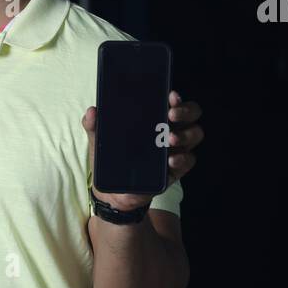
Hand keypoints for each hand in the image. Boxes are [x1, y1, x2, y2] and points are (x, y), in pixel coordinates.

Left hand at [83, 90, 203, 211]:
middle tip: (171, 115)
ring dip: (186, 134)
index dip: (176, 97)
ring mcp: (176, 149)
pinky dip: (183, 159)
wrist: (113, 191)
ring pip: (195, 134)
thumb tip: (92, 112)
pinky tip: (171, 160)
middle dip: (186, 111)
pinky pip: (189, 160)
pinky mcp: (176, 169)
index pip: (174, 102)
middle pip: (191, 114)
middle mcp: (170, 129)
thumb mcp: (100, 140)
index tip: (170, 96)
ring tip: (170, 138)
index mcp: (155, 117)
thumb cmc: (111, 158)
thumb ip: (94, 125)